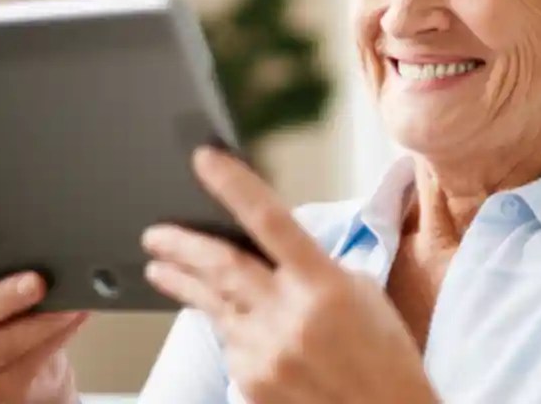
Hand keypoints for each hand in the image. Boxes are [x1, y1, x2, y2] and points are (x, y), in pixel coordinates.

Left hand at [141, 147, 437, 403]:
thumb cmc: (384, 358)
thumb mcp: (362, 294)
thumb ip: (314, 268)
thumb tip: (270, 248)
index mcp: (324, 286)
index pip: (270, 221)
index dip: (234, 185)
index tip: (205, 160)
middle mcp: (289, 318)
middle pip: (221, 265)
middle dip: (181, 244)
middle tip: (155, 233)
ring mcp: (265, 353)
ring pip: (212, 305)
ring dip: (184, 284)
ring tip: (161, 268)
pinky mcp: (251, 383)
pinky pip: (227, 342)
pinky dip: (223, 325)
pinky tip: (224, 319)